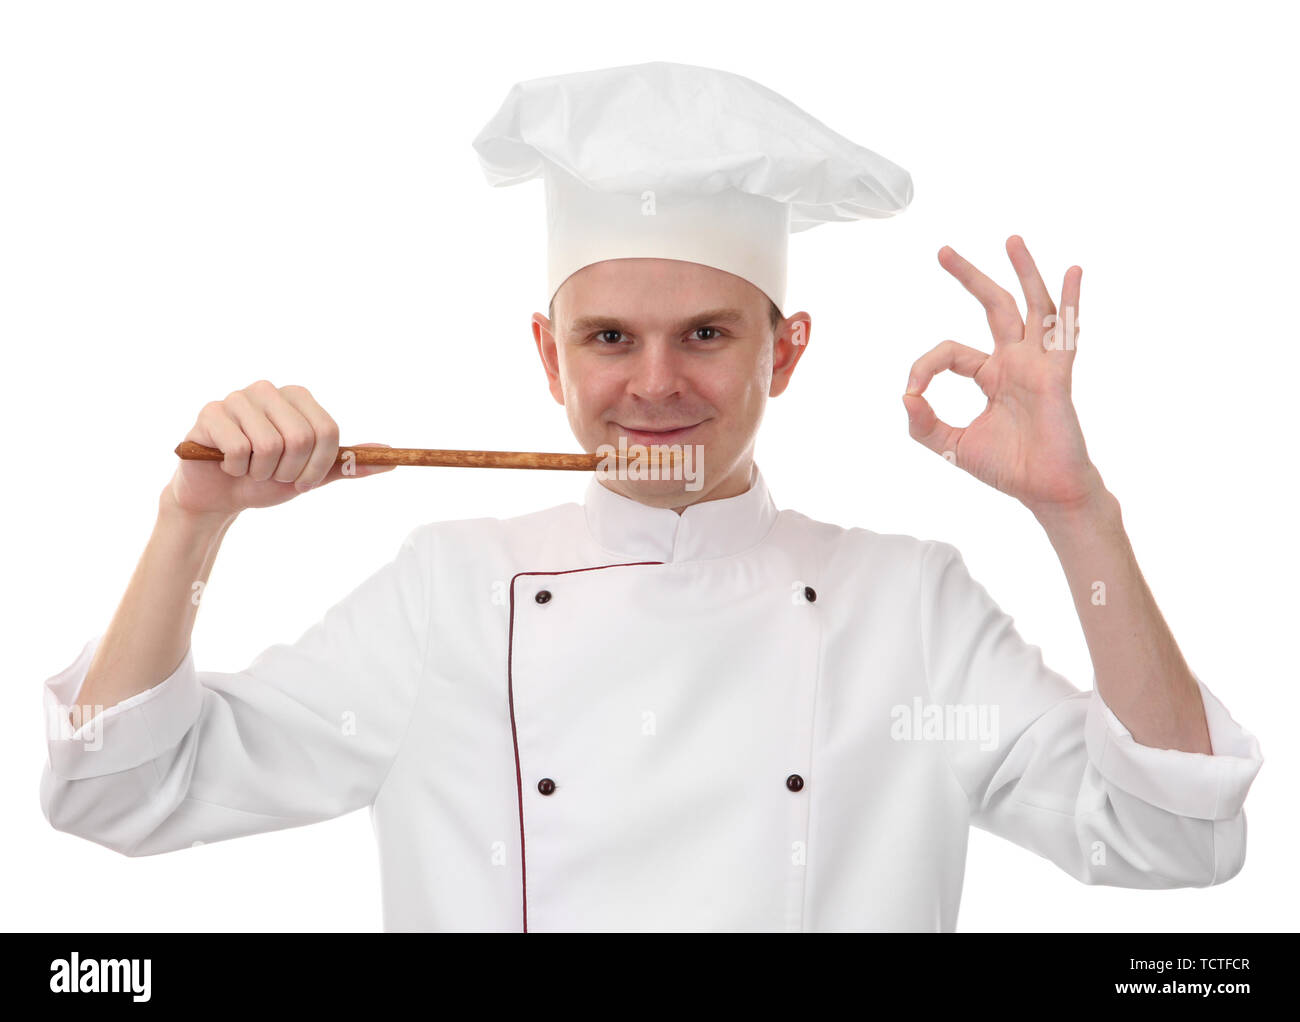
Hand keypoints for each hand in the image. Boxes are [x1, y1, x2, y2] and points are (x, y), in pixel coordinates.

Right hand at [165, 379, 394, 519]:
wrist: (219, 496)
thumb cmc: (267, 479)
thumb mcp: (314, 474)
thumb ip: (349, 463)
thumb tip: (392, 457)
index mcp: (298, 397)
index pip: (328, 431)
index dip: (319, 466)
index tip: (305, 481)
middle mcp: (268, 390)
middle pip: (301, 437)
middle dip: (290, 471)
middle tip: (273, 474)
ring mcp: (237, 398)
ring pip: (270, 445)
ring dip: (262, 472)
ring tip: (250, 468)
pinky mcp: (210, 413)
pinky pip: (240, 449)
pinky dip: (237, 469)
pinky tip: (228, 465)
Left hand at [902, 235, 1105, 516]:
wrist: (1045, 492)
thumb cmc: (1008, 468)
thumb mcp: (951, 447)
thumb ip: (924, 424)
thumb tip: (904, 397)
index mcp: (990, 375)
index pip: (950, 352)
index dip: (925, 366)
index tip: (912, 391)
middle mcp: (1015, 362)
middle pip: (993, 306)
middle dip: (969, 277)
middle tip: (942, 251)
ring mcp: (1038, 364)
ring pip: (1030, 306)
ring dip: (1022, 271)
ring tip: (1010, 239)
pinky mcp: (1057, 376)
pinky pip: (1065, 332)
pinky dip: (1069, 301)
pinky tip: (1072, 271)